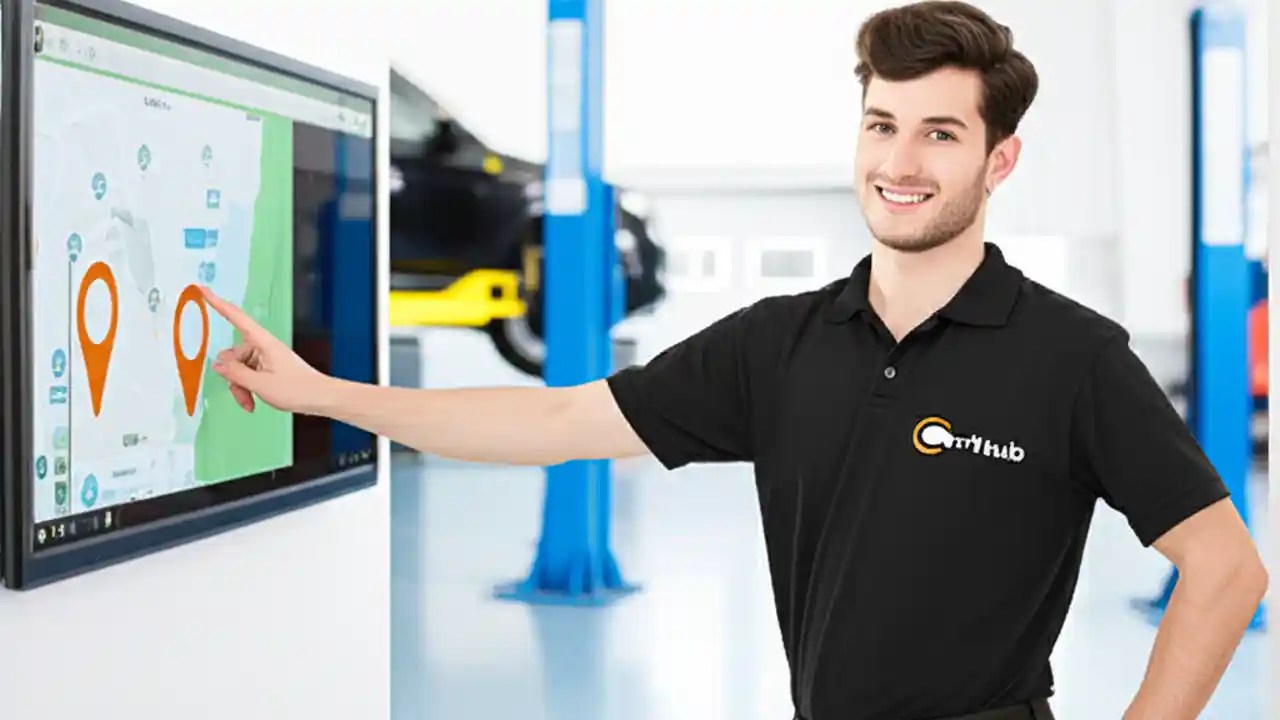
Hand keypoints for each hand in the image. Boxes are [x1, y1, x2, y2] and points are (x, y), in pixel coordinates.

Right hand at [200, 286, 331, 414]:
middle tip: (244, 395)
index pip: (236, 317)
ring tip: (250, 403)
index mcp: (263, 342)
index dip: (218, 303)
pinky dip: (248, 388)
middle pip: (234, 354)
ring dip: (240, 386)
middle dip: (233, 376)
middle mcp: (263, 346)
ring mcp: (266, 357)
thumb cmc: (298, 389)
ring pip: (240, 368)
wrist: (321, 398)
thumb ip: (235, 373)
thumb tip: (218, 364)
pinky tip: (253, 402)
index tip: (203, 289)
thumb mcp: (260, 384)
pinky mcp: (269, 367)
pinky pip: (249, 374)